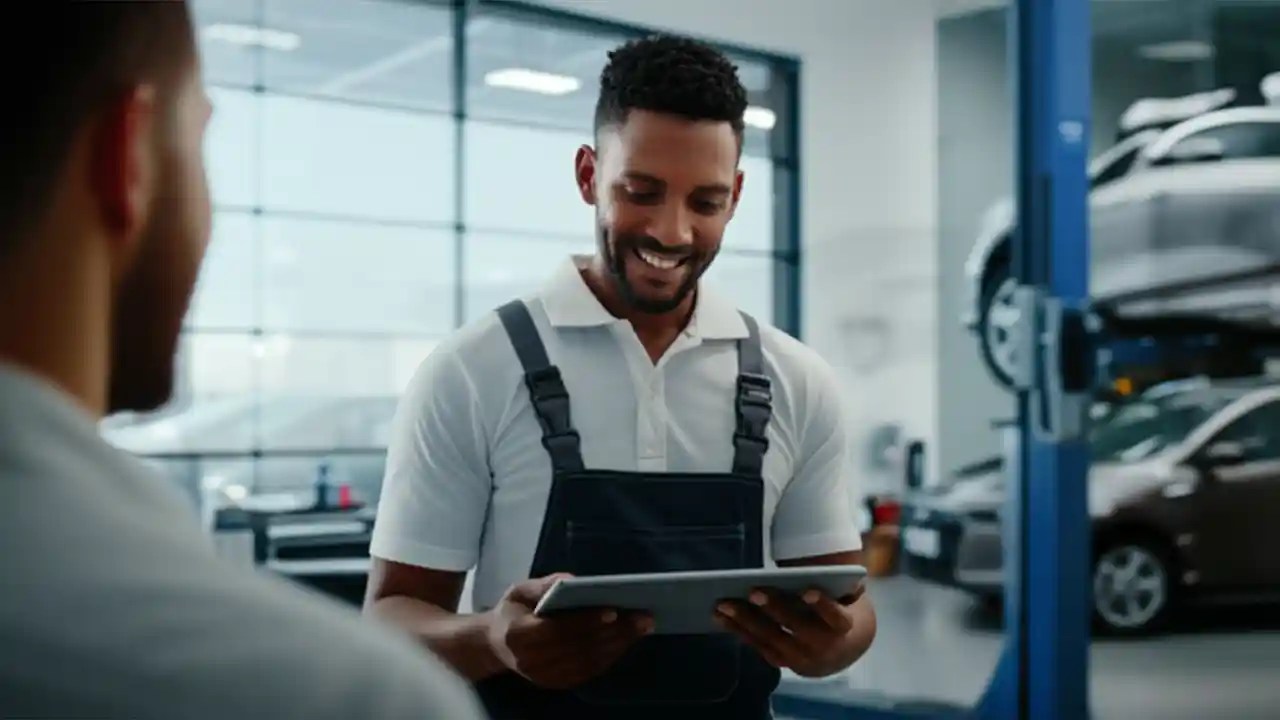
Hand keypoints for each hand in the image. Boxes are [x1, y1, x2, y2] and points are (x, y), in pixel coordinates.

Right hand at [486, 573, 653, 688]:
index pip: (557, 630)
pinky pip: (589, 671)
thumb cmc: (513, 611)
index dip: (585, 621)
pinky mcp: (557, 683)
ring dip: (619, 644)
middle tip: (643, 616)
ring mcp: (545, 676)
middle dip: (614, 632)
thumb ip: (544, 584)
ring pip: (588, 661)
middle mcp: (531, 661)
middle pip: (579, 647)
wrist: (497, 644)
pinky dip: (611, 655)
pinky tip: (627, 640)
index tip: (613, 610)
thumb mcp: (520, 590)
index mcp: (519, 635)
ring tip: (642, 627)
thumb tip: (572, 580)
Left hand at [714, 585, 863, 677]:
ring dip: (745, 620)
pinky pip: (758, 645)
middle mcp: (822, 646)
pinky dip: (738, 630)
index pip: (835, 617)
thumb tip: (800, 567)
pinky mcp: (781, 662)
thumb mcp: (844, 597)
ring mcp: (800, 658)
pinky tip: (720, 616)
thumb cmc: (838, 611)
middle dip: (774, 609)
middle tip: (753, 591)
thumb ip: (830, 584)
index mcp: (843, 627)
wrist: (841, 653)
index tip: (808, 590)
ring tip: (724, 604)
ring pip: (771, 637)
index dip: (822, 605)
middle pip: (796, 627)